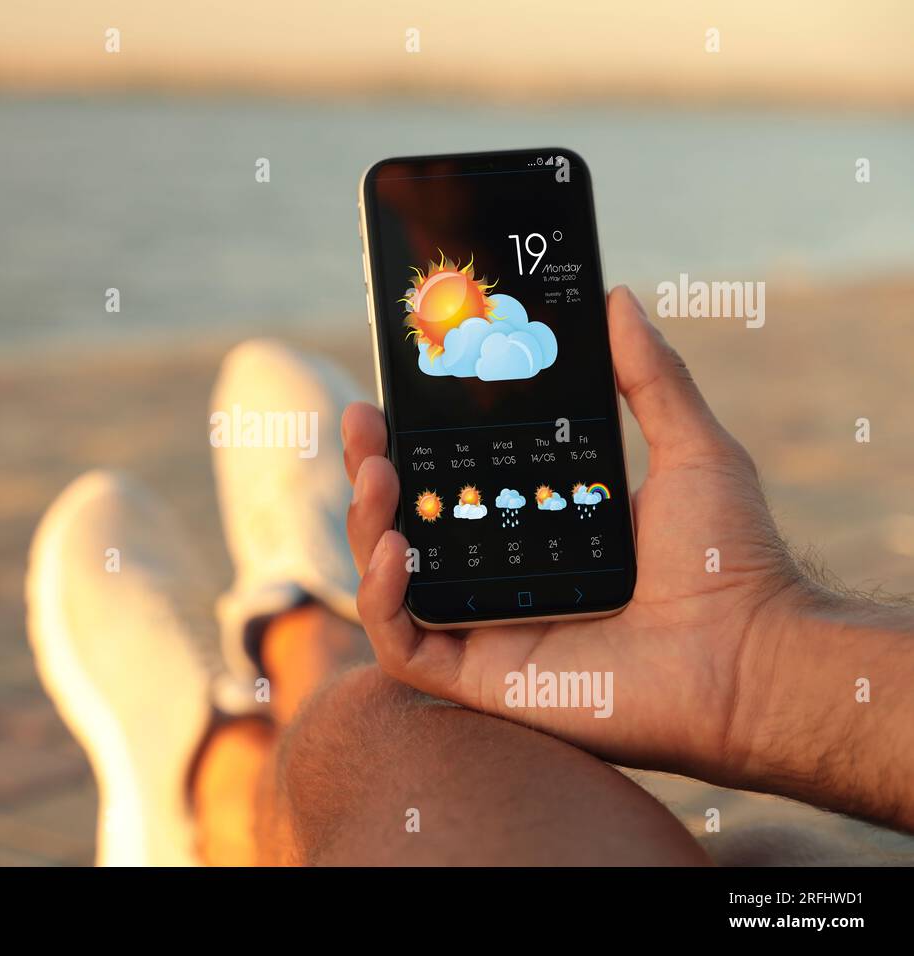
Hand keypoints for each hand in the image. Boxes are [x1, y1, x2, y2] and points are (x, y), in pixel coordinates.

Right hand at [342, 286, 802, 782]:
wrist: (754, 657)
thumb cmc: (732, 562)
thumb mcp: (692, 450)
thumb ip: (651, 376)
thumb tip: (617, 300)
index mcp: (540, 525)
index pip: (453, 479)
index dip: (413, 438)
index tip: (393, 391)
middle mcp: (504, 574)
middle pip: (407, 523)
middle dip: (373, 471)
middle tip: (364, 423)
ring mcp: (487, 626)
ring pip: (387, 580)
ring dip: (364, 524)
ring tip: (380, 477)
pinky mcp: (482, 678)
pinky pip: (401, 647)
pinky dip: (379, 600)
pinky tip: (393, 550)